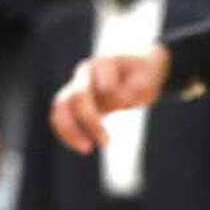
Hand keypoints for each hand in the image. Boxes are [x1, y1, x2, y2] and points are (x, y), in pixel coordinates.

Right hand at [50, 44, 170, 152]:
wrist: (136, 72)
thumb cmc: (144, 73)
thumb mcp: (150, 76)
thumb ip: (139, 85)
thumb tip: (120, 99)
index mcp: (106, 61)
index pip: (100, 70)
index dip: (109, 86)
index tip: (125, 102)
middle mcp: (87, 72)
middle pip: (78, 94)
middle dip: (89, 120)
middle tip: (107, 142)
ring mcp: (77, 86)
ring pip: (60, 106)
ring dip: (70, 130)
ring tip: (87, 148)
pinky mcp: (73, 103)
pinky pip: (60, 117)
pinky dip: (67, 134)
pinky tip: (85, 146)